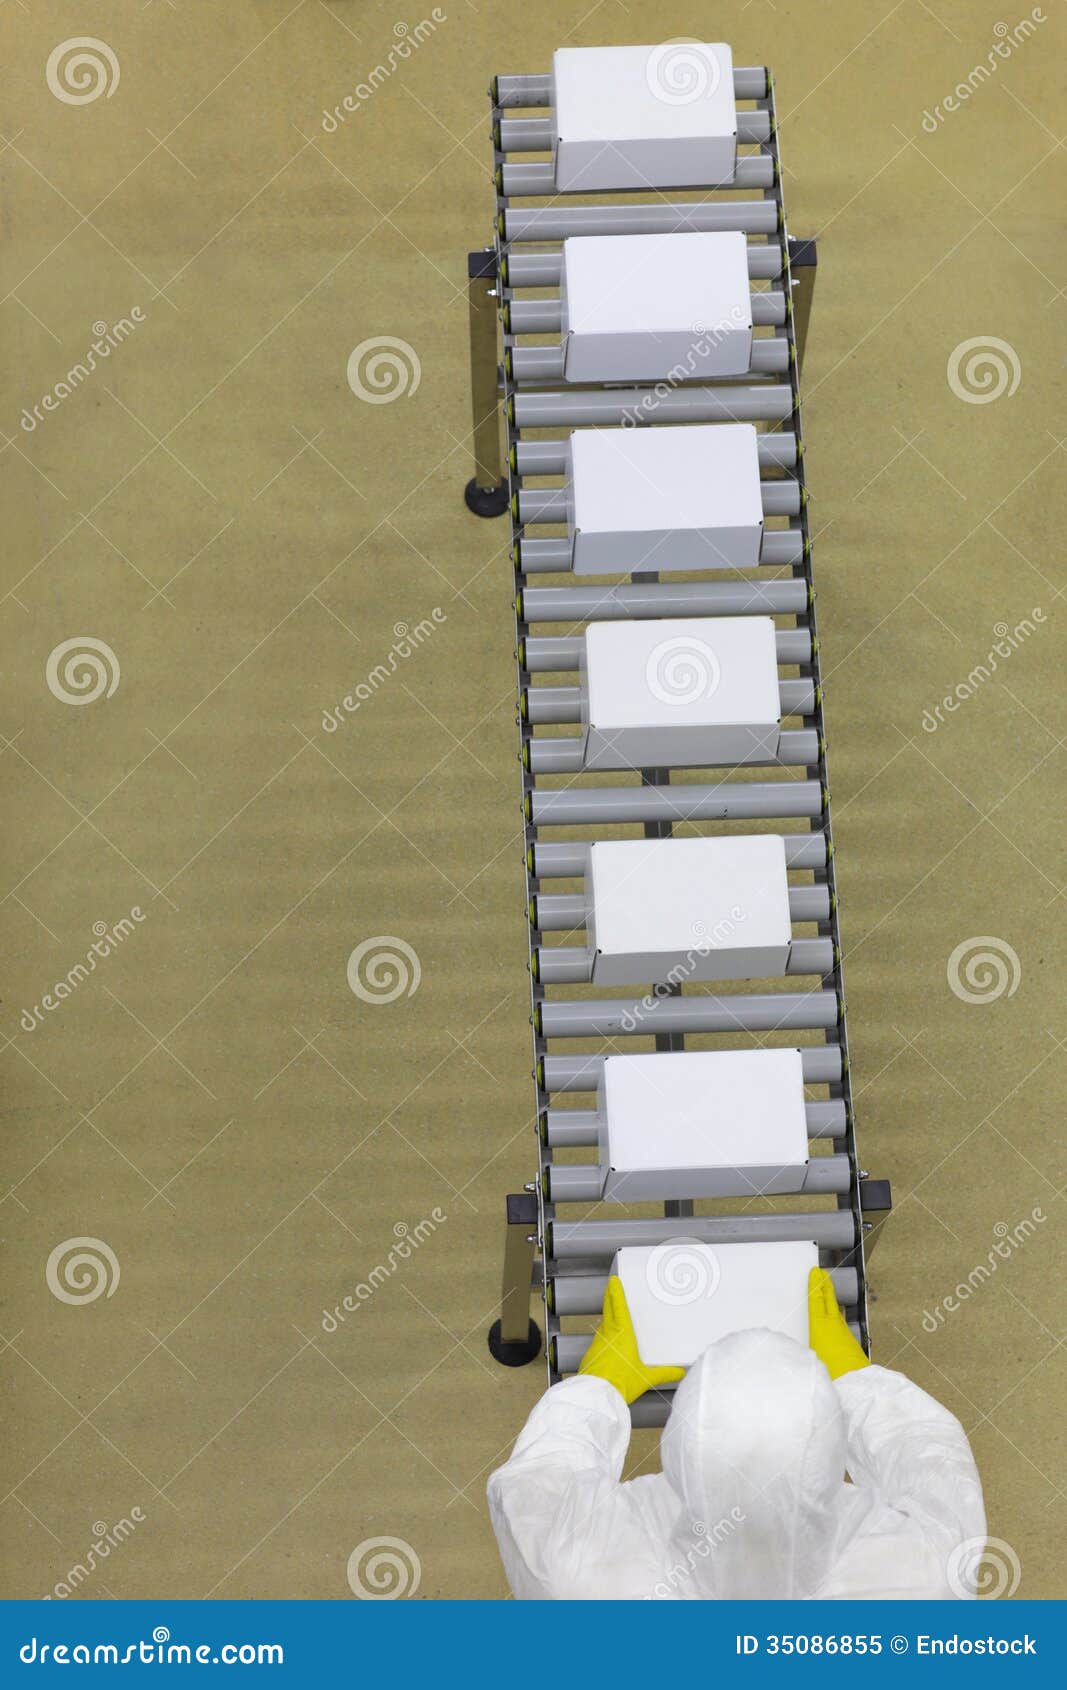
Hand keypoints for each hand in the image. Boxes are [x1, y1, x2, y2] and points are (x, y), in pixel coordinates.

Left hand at [578, 1275, 684, 1404]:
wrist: (597, 1395)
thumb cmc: (621, 1383)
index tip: (614, 1281)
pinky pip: (599, 1340)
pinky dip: (604, 1335)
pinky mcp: (592, 1354)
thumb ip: (665, 1373)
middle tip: (610, 1288)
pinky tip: (609, 1342)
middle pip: (608, 1310)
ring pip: (603, 1324)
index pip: (618, 1306)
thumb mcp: (646, 1377)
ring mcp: (598, 1344)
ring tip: (613, 1314)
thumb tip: (680, 1372)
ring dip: (607, 1317)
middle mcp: (608, 1334)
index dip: (616, 1292)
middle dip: (609, 1298)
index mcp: (623, 1333)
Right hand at [808, 1266, 869, 1380]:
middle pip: (830, 1300)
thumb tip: (791, 1346)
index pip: (816, 1300)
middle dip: (825, 1286)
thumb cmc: (831, 1373)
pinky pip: (842, 1323)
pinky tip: (836, 1320)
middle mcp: (834, 1325)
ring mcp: (845, 1333)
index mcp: (821, 1325)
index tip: (815, 1272)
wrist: (857, 1386)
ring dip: (832, 1300)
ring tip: (828, 1293)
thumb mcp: (808, 1359)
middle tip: (823, 1274)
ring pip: (837, 1311)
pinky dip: (837, 1316)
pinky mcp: (851, 1343)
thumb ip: (799, 1349)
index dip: (815, 1285)